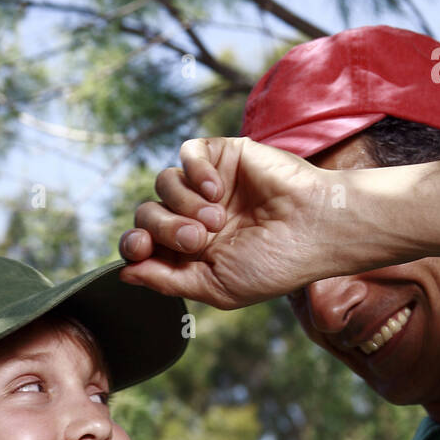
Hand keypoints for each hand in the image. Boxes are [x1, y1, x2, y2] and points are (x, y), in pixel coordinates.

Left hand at [118, 136, 337, 308]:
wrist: (316, 230)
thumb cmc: (274, 265)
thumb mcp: (216, 287)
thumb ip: (168, 281)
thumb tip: (123, 273)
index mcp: (191, 253)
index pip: (143, 243)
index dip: (133, 244)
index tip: (140, 248)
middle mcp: (194, 218)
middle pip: (147, 213)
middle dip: (164, 228)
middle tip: (199, 237)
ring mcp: (208, 186)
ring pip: (163, 183)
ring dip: (183, 204)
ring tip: (218, 218)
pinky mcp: (224, 157)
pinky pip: (186, 153)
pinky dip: (194, 171)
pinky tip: (218, 190)